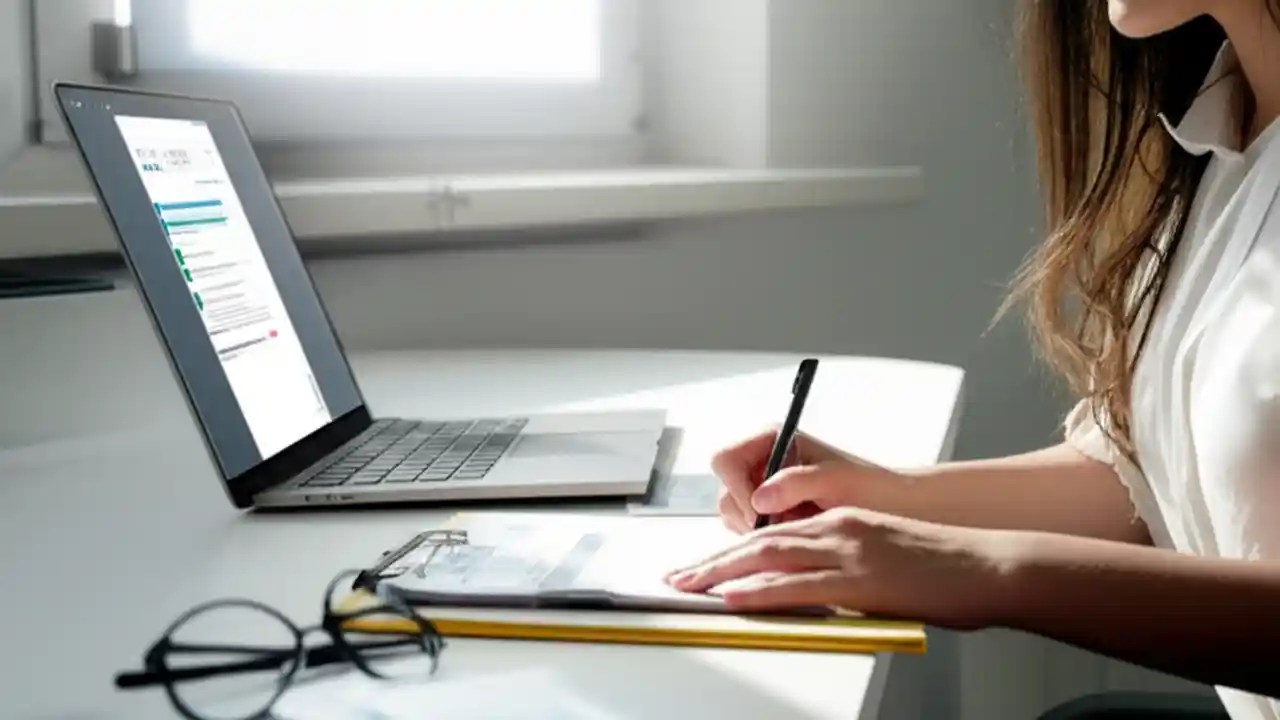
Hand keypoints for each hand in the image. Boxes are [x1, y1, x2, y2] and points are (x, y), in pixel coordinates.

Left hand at [667, 507, 1019, 629]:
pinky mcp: (861, 581)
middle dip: (712, 562)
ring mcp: (848, 553)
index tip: (702, 566)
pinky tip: (734, 596)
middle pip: (758, 542)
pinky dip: (760, 590)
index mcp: (840, 521)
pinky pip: (798, 586)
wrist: (987, 565)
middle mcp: (837, 529)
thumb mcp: (881, 553)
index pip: (771, 533)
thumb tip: (812, 590)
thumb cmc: (941, 565)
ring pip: (768, 558)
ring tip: (688, 586)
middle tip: (677, 577)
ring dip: (721, 574)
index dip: (730, 550)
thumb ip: (842, 566)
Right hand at [713, 429, 908, 533]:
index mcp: (770, 439)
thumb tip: (759, 498)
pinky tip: (796, 535)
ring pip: (732, 514)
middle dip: (749, 514)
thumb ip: (796, 482)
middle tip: (784, 526)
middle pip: (725, 490)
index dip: (736, 487)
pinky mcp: (768, 513)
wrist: (890, 508)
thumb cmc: (868, 486)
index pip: (725, 460)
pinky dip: (765, 539)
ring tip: (797, 527)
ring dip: (759, 528)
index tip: (760, 512)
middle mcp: (760, 461)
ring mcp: (762, 488)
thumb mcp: (835, 479)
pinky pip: (746, 530)